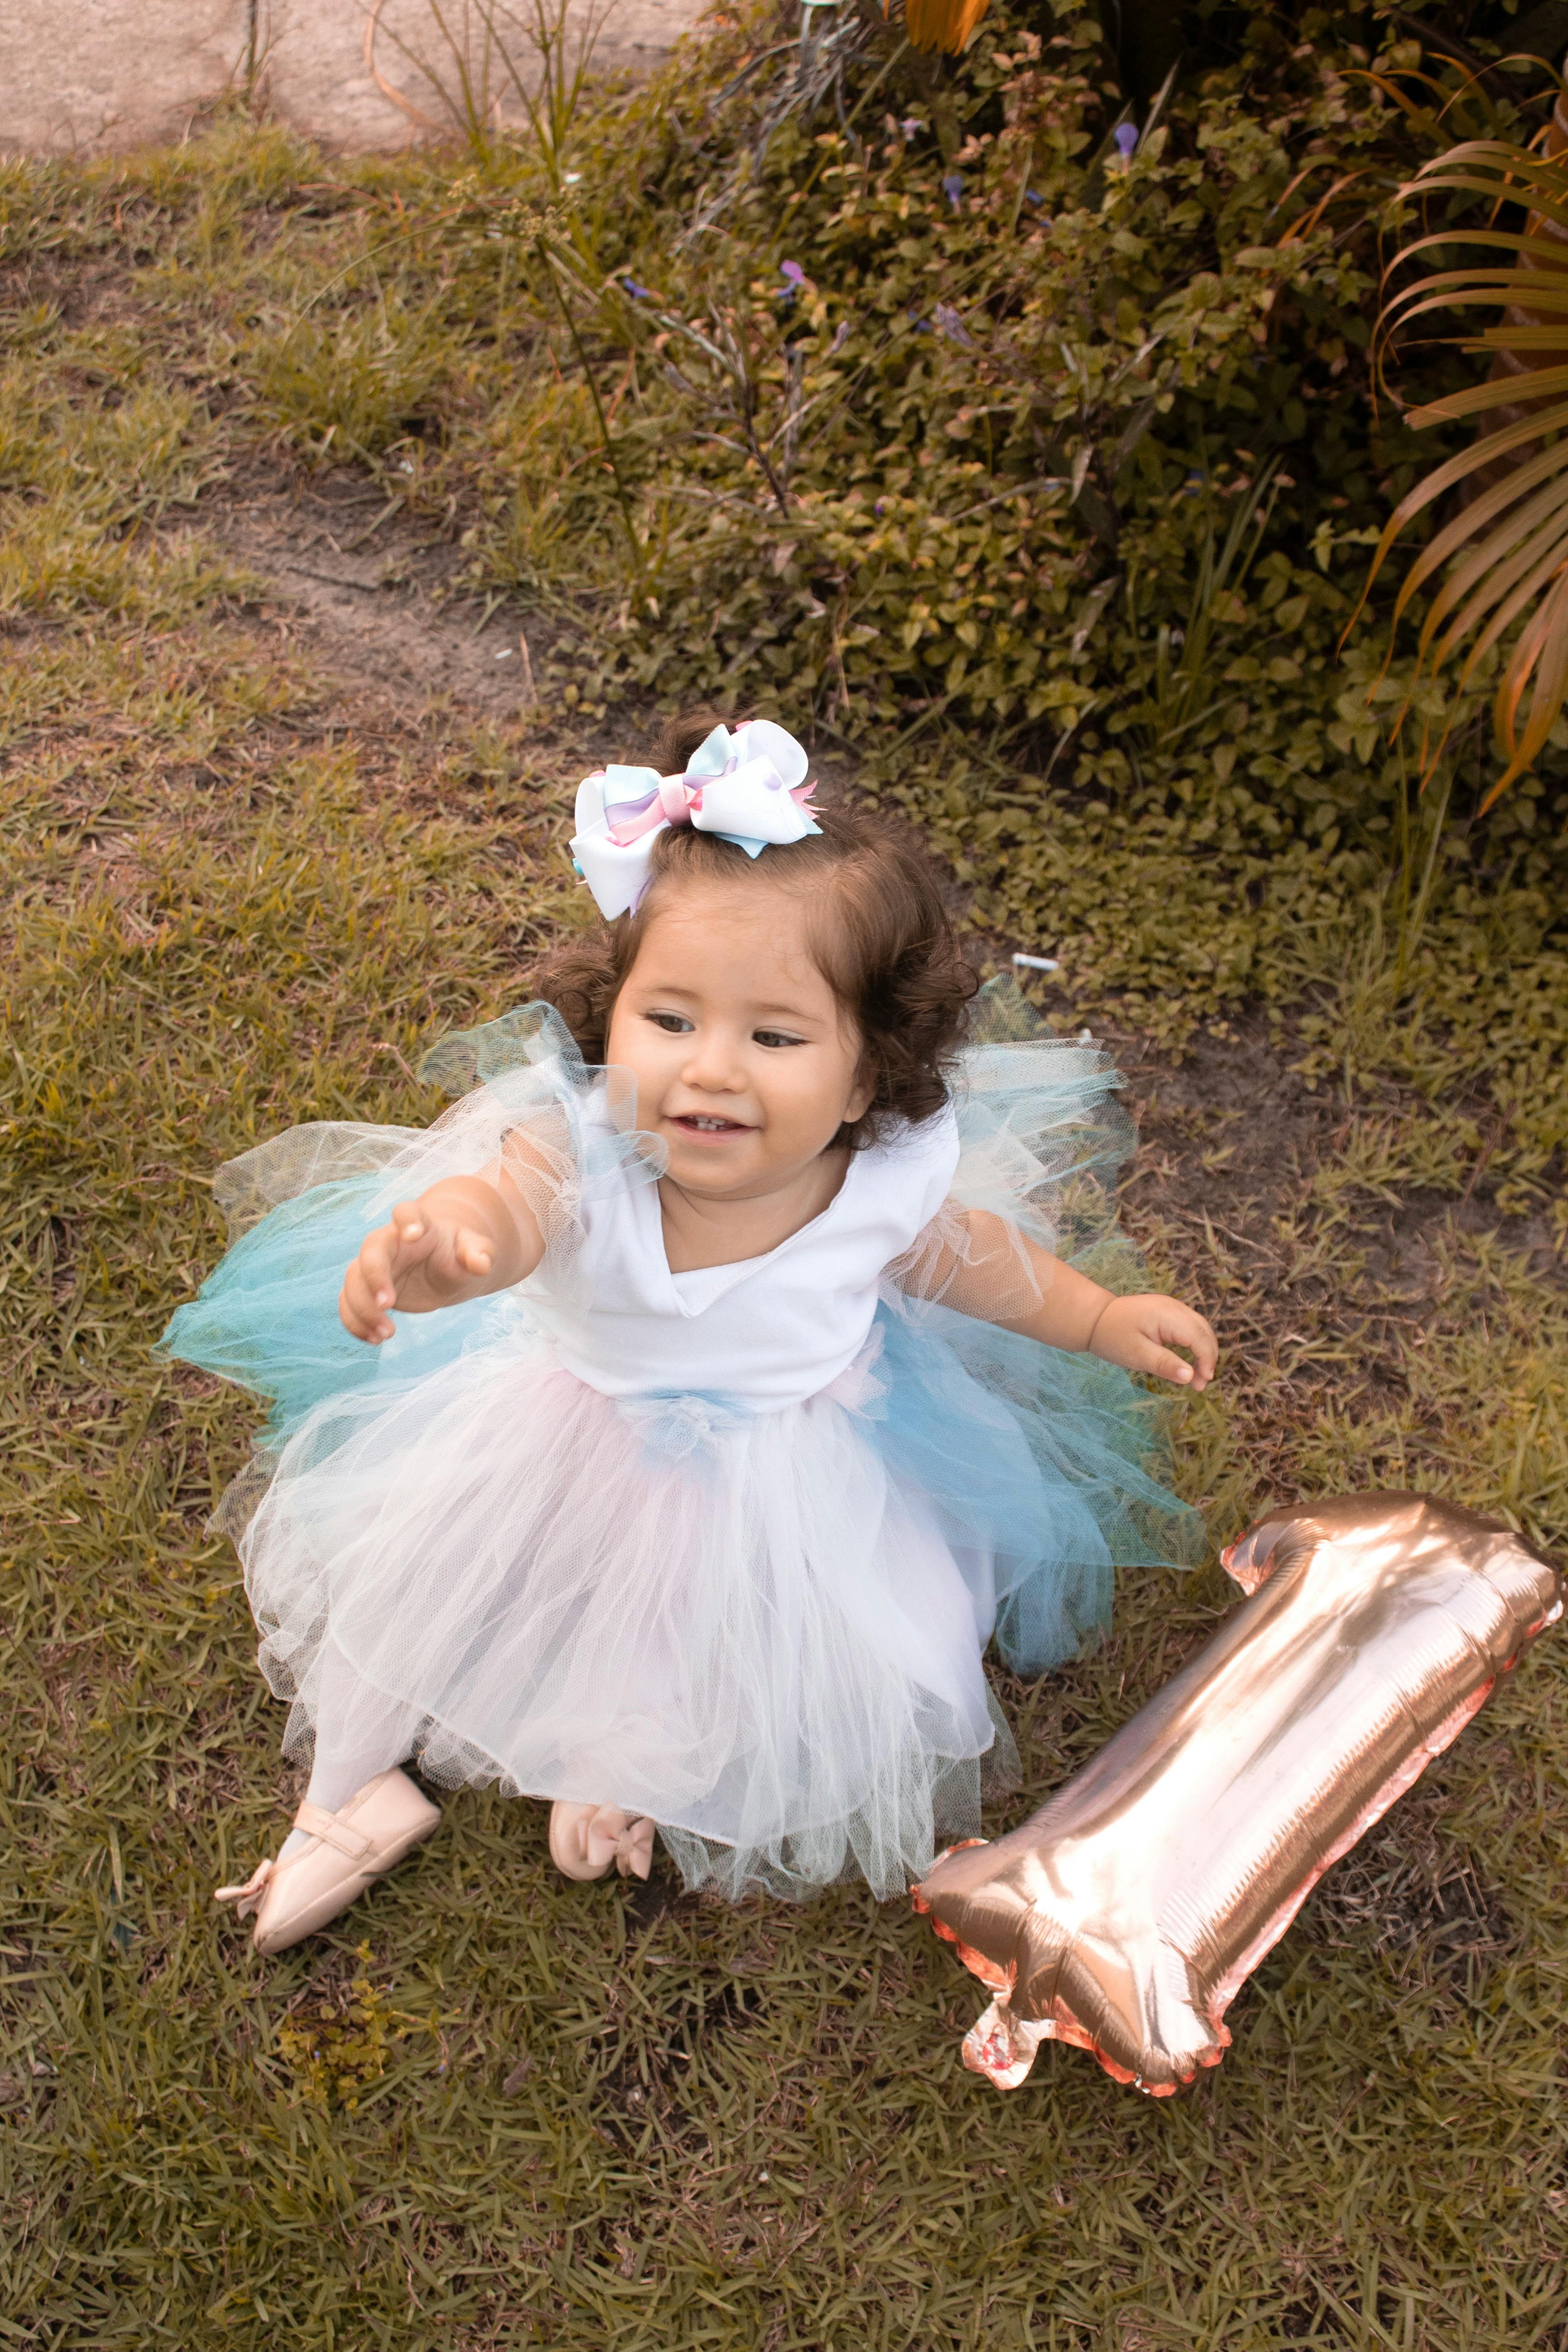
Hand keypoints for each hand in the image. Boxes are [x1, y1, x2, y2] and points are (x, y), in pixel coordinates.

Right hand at [339, 1196, 497, 1343]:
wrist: (444, 1270)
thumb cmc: (457, 1254)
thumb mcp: (473, 1251)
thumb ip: (478, 1253)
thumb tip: (481, 1263)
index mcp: (416, 1224)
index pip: (405, 1212)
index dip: (407, 1220)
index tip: (413, 1235)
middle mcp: (388, 1242)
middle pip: (370, 1251)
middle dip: (374, 1277)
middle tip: (389, 1304)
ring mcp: (373, 1266)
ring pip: (353, 1281)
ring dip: (364, 1309)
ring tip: (387, 1334)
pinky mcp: (366, 1290)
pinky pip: (348, 1303)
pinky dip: (355, 1323)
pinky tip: (375, 1340)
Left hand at [1087, 1293, 1217, 1390]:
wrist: (1094, 1318)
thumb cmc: (1112, 1337)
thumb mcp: (1137, 1355)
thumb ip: (1165, 1364)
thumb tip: (1190, 1376)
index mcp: (1168, 1315)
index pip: (1199, 1337)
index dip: (1206, 1360)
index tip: (1201, 1383)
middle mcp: (1174, 1307)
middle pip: (1204, 1331)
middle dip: (1208, 1358)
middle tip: (1199, 1385)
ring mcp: (1172, 1307)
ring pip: (1200, 1329)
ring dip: (1203, 1352)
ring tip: (1196, 1378)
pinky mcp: (1168, 1313)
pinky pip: (1190, 1328)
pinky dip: (1194, 1345)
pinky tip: (1188, 1363)